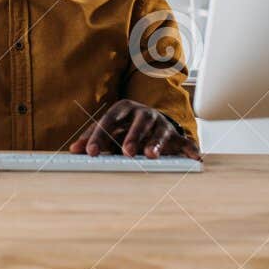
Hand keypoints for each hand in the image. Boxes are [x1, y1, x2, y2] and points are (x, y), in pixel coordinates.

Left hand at [68, 99, 200, 159]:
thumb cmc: (125, 128)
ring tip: (151, 155)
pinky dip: (190, 149)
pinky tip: (196, 158)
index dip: (99, 136)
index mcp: (123, 109)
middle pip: (138, 123)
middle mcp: (143, 113)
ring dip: (156, 144)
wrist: (151, 122)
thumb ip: (92, 139)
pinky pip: (184, 142)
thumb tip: (73, 151)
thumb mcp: (108, 130)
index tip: (91, 152)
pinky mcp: (175, 135)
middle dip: (132, 137)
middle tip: (126, 152)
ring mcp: (161, 123)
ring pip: (159, 132)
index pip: (109, 121)